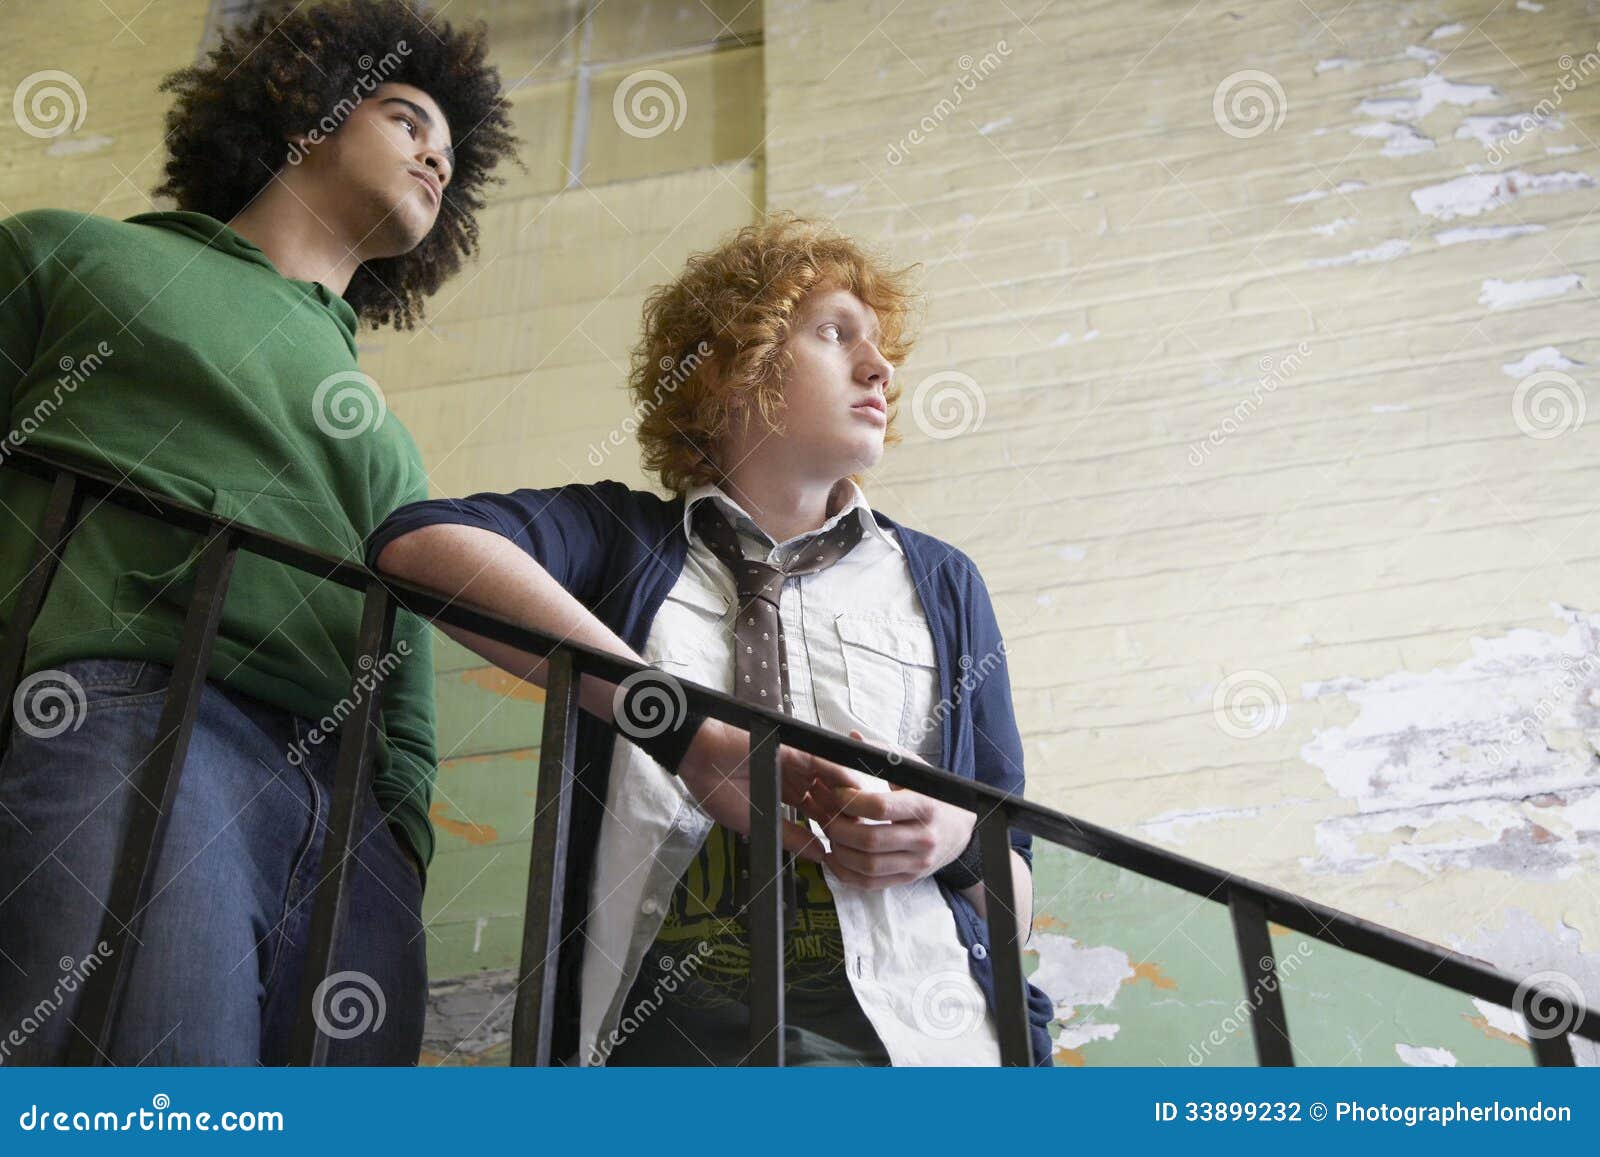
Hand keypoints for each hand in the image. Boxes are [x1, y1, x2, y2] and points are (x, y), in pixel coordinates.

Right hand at [677, 717, 861, 863]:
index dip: (830, 824)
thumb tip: (819, 855)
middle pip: (827, 795)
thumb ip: (790, 836)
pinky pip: (822, 761)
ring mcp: (794, 762)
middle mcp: (792, 777)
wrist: (698, 757)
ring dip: (846, 796)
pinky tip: (851, 790)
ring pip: (830, 779)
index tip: (844, 843)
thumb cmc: (716, 788)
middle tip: (859, 832)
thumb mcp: (756, 821)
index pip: (815, 809)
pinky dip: (838, 774)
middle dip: (843, 813)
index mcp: (781, 793)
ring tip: (860, 815)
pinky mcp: (793, 749)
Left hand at [802, 731, 977, 889]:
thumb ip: (883, 754)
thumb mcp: (916, 770)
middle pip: (869, 840)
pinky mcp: (908, 878)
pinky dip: (845, 874)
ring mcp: (916, 863)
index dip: (851, 800)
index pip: (880, 807)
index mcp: (924, 806)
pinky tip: (834, 857)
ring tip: (829, 835)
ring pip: (867, 866)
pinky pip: (870, 884)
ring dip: (839, 851)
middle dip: (838, 828)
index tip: (838, 792)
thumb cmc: (934, 795)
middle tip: (826, 815)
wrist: (962, 829)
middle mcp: (923, 838)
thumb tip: (852, 738)